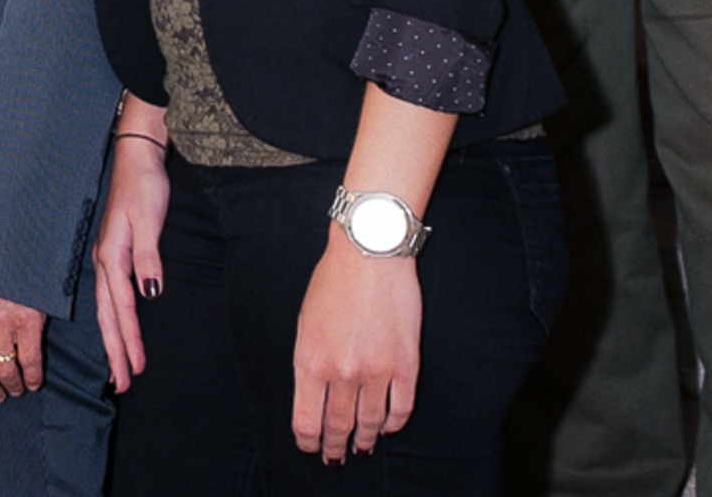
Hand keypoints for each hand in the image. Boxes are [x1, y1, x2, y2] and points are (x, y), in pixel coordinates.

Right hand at [94, 130, 170, 391]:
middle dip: (115, 350)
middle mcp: (105, 260)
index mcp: (112, 254)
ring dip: (114, 338)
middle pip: (108, 314)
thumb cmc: (144, 185)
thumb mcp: (149, 219)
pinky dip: (114, 319)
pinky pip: (111, 295)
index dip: (129, 339)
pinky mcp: (114, 252)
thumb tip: (149, 293)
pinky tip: (118, 329)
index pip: (121, 307)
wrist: (136, 157)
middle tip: (124, 384)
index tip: (136, 368)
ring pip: (107, 307)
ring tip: (120, 368)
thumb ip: (148, 257)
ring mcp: (107, 256)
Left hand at [292, 229, 422, 460]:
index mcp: (310, 360)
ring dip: (364, 440)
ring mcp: (377, 371)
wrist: (369, 253)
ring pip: (370, 423)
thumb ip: (309, 362)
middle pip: (338, 426)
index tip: (310, 447)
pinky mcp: (406, 365)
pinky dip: (392, 424)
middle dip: (335, 446)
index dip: (308, 440)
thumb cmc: (332, 282)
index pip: (306, 419)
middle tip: (335, 458)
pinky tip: (385, 427)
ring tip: (360, 449)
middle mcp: (342, 372)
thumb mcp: (305, 321)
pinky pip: (401, 409)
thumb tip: (314, 396)